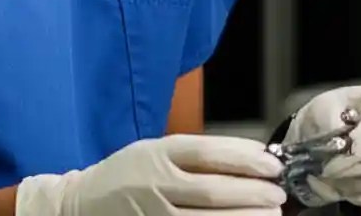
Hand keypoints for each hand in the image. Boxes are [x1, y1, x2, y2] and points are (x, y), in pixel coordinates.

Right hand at [15, 134, 287, 215]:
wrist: (81, 204)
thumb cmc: (128, 173)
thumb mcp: (156, 150)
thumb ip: (196, 155)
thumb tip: (252, 158)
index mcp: (158, 153)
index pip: (207, 153)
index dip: (244, 158)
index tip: (272, 164)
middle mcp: (155, 184)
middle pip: (212, 191)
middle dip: (252, 194)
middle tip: (278, 195)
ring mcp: (153, 214)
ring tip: (270, 214)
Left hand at [284, 84, 360, 208]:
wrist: (327, 139)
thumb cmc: (329, 118)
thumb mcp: (322, 107)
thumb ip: (327, 118)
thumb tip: (338, 139)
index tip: (341, 150)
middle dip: (359, 165)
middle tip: (329, 169)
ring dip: (360, 182)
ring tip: (334, 177)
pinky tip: (348, 186)